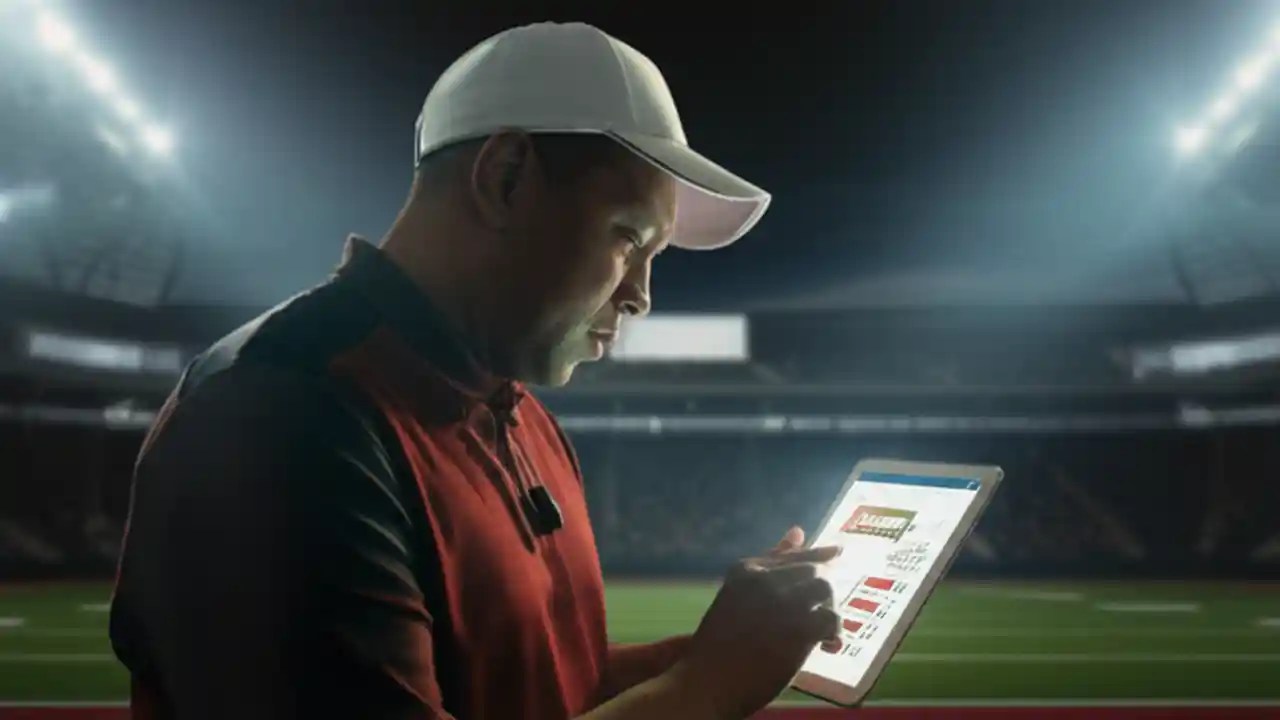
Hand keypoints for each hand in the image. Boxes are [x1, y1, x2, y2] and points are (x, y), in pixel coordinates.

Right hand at [673, 526, 840, 718]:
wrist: (707, 683)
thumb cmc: (719, 645)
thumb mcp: (737, 596)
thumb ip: (769, 566)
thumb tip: (797, 530)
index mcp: (745, 569)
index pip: (792, 554)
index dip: (818, 554)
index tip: (838, 552)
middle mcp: (764, 579)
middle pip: (814, 570)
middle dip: (823, 594)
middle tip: (823, 617)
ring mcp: (781, 601)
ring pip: (825, 589)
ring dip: (830, 610)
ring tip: (823, 634)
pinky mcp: (798, 627)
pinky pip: (830, 619)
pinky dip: (834, 634)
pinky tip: (827, 648)